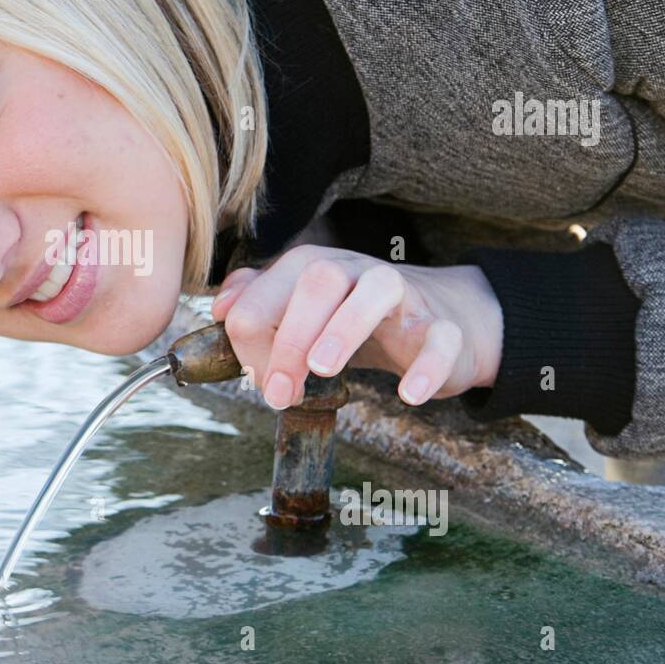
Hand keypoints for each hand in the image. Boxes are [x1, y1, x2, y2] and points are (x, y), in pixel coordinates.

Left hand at [210, 244, 503, 408]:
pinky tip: (408, 394)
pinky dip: (426, 365)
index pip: (269, 290)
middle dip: (290, 334)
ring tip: (324, 369)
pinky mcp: (444, 328)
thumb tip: (220, 308)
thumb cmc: (355, 320)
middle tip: (279, 390)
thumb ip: (257, 306)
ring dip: (345, 328)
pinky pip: (440, 338)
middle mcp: (357, 271)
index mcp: (313, 269)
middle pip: (318, 279)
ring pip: (378, 290)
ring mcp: (404, 295)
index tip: (259, 382)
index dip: (253, 340)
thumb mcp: (302, 312)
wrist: (439, 321)